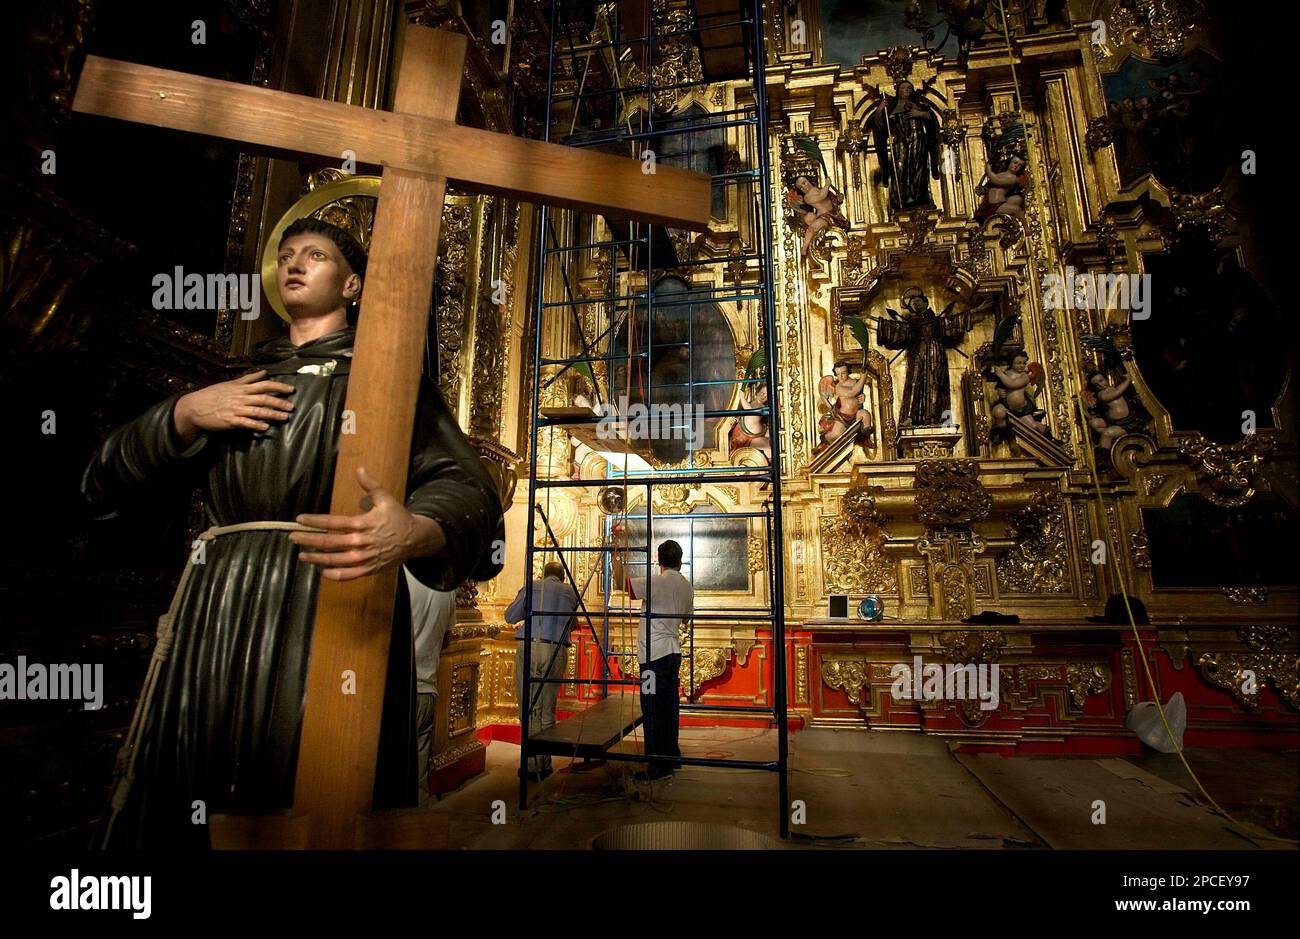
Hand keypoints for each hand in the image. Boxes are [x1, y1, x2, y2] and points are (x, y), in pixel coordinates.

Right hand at [174, 370, 294, 441]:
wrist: (195, 407)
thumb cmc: (214, 394)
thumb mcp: (231, 384)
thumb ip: (249, 379)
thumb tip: (265, 372)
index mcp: (241, 388)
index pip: (264, 385)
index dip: (279, 387)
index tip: (291, 390)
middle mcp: (240, 397)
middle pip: (264, 398)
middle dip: (279, 402)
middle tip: (292, 407)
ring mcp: (235, 409)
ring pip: (257, 411)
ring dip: (272, 414)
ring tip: (284, 418)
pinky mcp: (230, 420)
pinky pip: (246, 423)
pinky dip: (256, 425)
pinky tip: (266, 427)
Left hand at [290, 466, 445, 581]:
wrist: (416, 539)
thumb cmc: (398, 517)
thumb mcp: (386, 498)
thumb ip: (371, 485)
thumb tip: (359, 469)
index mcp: (364, 523)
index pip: (334, 522)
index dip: (315, 521)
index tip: (300, 520)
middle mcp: (362, 541)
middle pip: (331, 542)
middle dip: (309, 540)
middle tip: (293, 538)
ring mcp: (366, 557)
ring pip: (337, 560)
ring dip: (317, 559)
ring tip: (302, 556)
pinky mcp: (370, 568)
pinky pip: (350, 575)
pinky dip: (336, 575)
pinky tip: (323, 572)